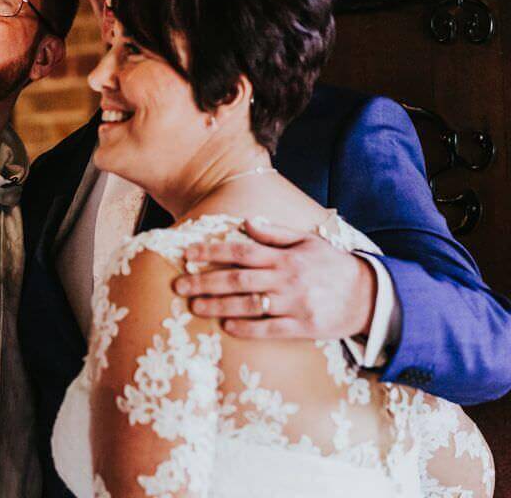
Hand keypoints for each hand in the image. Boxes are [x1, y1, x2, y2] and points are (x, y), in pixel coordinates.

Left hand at [172, 218, 376, 338]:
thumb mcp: (308, 241)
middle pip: (238, 279)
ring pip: (248, 305)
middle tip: (179, 284)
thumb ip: (276, 233)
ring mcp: (294, 304)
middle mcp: (287, 279)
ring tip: (194, 305)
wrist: (371, 296)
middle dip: (205, 281)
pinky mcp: (303, 327)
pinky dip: (247, 328)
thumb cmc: (333, 266)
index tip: (188, 253)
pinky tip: (227, 326)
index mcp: (285, 257)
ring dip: (218, 305)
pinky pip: (269, 329)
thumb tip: (247, 222)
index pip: (241, 251)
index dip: (212, 251)